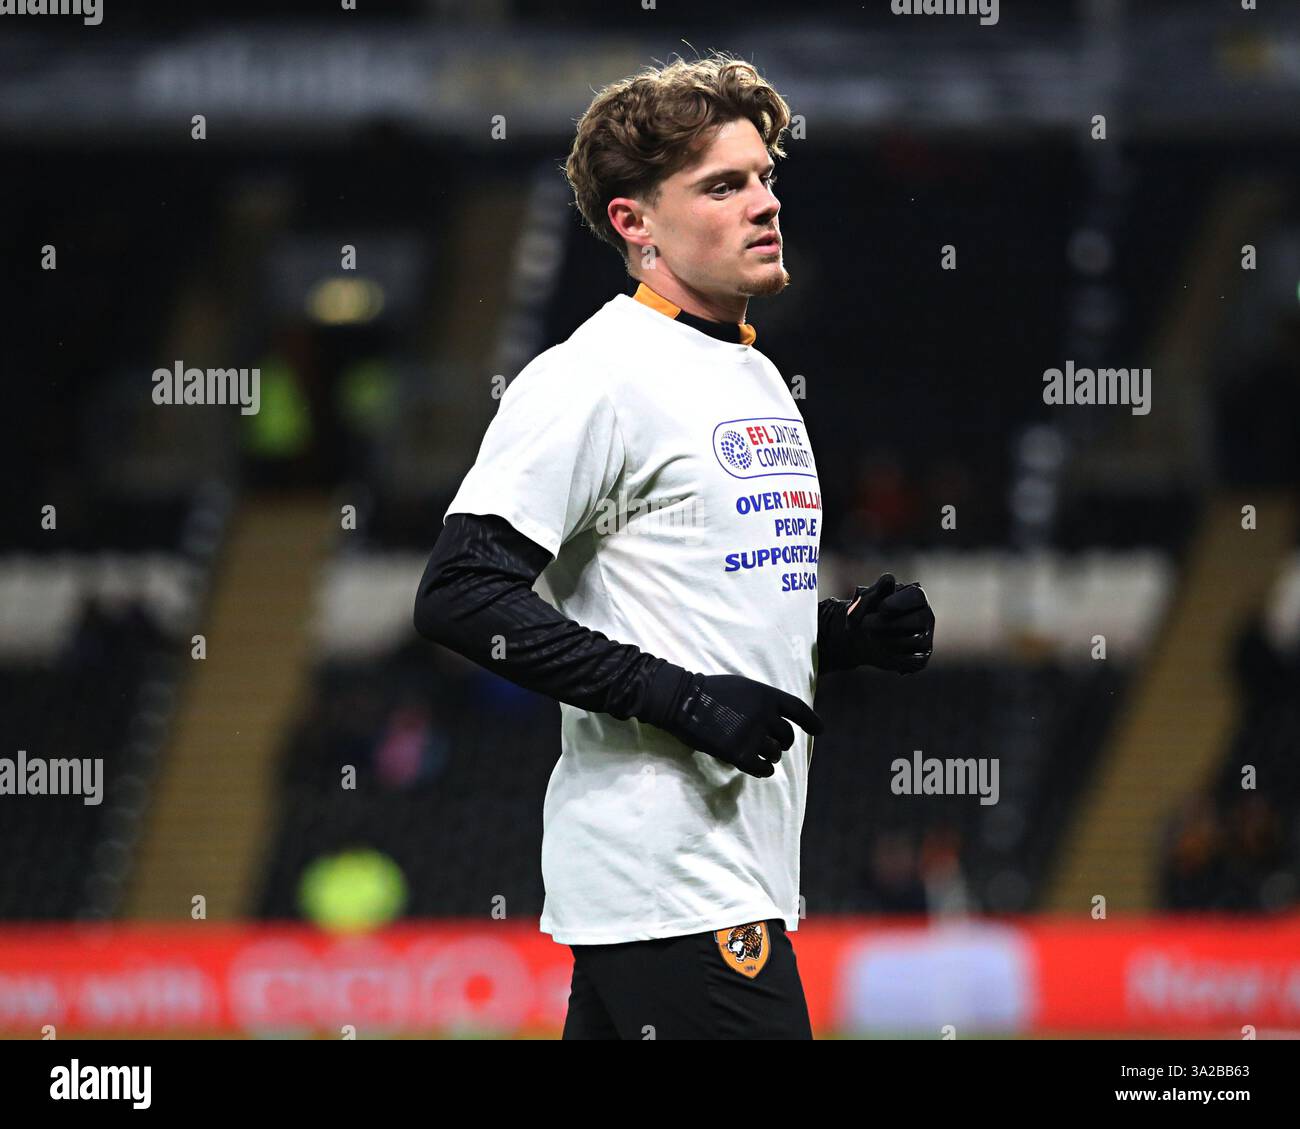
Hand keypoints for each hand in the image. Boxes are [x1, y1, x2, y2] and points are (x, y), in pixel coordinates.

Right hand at [660, 672, 823, 778]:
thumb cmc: (709, 691)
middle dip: (784, 742)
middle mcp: (765, 715)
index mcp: (767, 695)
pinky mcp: (739, 754)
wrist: (683, 702)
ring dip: (771, 755)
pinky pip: (762, 768)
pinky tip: (760, 767)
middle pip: (787, 735)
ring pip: (775, 753)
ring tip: (760, 753)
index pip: (798, 710)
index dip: (811, 721)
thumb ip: (761, 700)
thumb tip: (775, 717)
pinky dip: (764, 769)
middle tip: (775, 745)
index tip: (819, 731)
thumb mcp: (742, 686)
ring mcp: (753, 735)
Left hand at [841, 573, 933, 673]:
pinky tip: (879, 649)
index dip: (900, 602)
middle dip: (891, 623)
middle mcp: (925, 616)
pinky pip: (912, 659)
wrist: (859, 638)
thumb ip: (875, 591)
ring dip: (888, 638)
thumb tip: (888, 579)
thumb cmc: (865, 612)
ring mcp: (925, 638)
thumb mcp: (864, 601)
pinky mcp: (920, 658)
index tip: (881, 608)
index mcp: (915, 597)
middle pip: (919, 619)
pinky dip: (893, 656)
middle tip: (865, 624)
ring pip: (915, 640)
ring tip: (869, 635)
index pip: (917, 597)